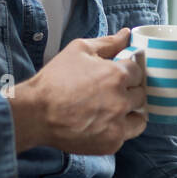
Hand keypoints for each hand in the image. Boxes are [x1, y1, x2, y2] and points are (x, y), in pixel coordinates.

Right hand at [8, 27, 147, 154]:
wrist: (35, 113)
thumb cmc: (55, 80)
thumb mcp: (79, 50)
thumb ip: (108, 42)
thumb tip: (127, 34)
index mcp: (117, 75)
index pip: (138, 72)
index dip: (126, 73)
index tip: (114, 77)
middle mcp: (121, 101)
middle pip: (140, 94)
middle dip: (128, 92)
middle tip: (108, 94)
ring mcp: (118, 124)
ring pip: (139, 117)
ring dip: (129, 112)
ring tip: (110, 110)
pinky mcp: (112, 143)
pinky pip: (127, 134)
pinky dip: (118, 129)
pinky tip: (102, 123)